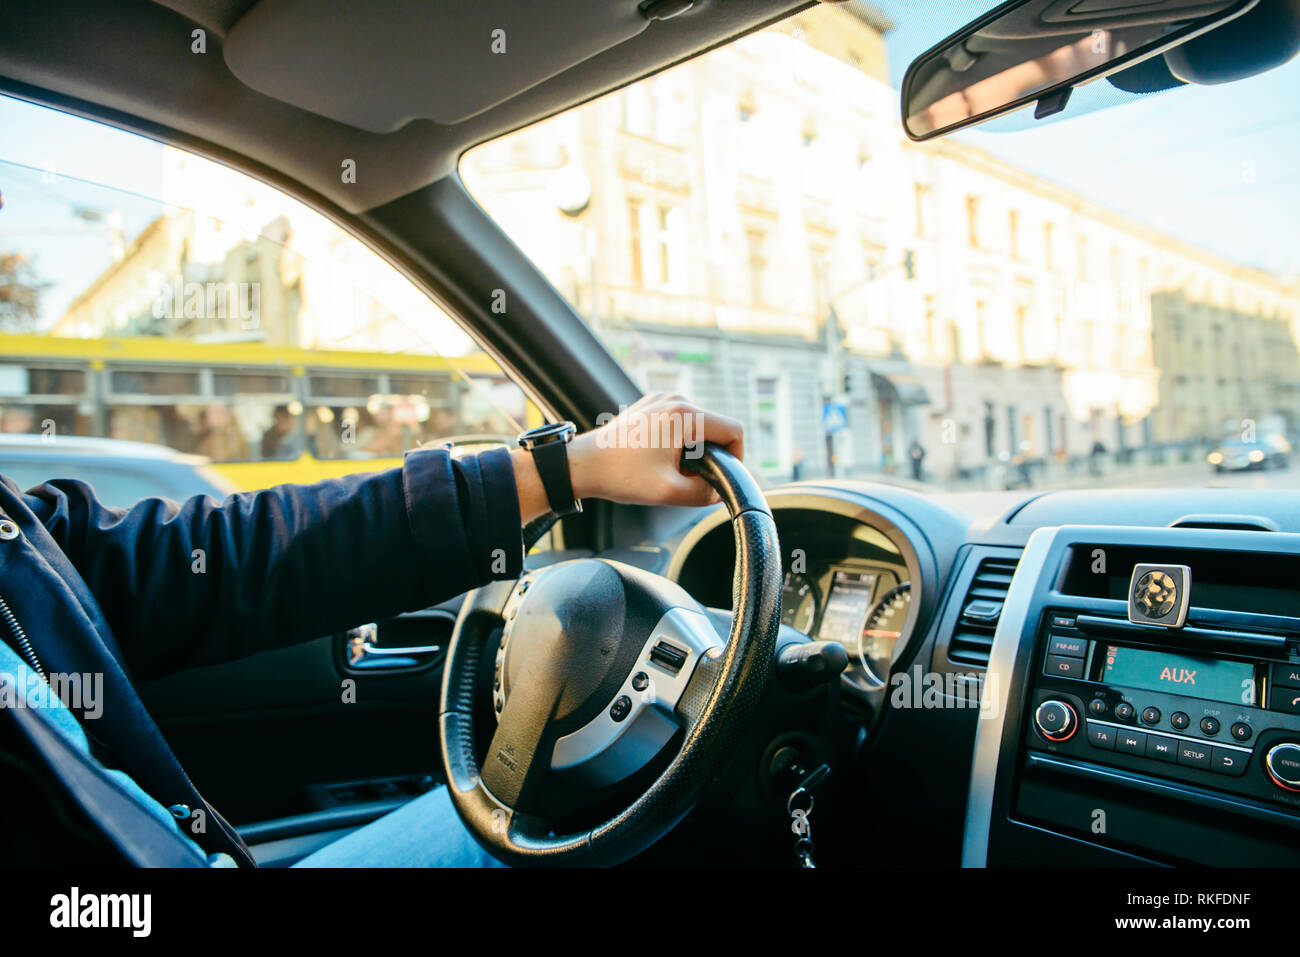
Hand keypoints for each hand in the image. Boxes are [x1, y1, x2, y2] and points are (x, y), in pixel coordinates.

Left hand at [510, 394, 744, 522]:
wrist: (583, 465)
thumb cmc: (620, 475)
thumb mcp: (668, 493)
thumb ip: (703, 494)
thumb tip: (718, 491)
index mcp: (684, 415)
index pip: (733, 430)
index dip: (736, 457)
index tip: (721, 476)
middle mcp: (675, 399)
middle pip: (716, 427)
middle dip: (710, 456)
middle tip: (688, 478)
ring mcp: (661, 400)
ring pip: (699, 426)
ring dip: (694, 450)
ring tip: (671, 470)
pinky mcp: (651, 406)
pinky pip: (680, 423)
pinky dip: (679, 442)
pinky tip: (659, 459)